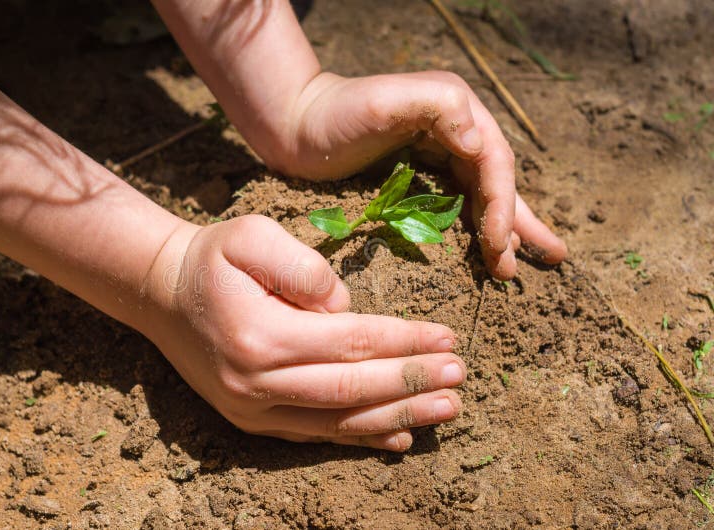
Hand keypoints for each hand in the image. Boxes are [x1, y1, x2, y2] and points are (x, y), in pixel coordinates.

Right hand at [144, 215, 465, 450]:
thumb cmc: (211, 259)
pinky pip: (315, 434)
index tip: (446, 338)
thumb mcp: (252, 237)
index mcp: (261, 336)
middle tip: (459, 376)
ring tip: (446, 409)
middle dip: (411, 382)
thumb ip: (305, 267)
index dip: (404, 342)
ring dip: (397, 415)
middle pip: (352, 389)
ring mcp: (253, 410)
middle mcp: (257, 384)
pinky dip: (361, 436)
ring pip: (339, 420)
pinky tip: (399, 435)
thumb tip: (346, 306)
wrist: (160, 295)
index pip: (351, 343)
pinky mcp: (252, 421)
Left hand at [266, 71, 566, 278]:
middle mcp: (454, 129)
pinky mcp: (419, 173)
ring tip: (526, 263)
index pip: (493, 164)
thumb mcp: (381, 102)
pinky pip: (457, 202)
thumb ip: (438, 107)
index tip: (500, 247)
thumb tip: (479, 141)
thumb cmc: (333, 114)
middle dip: (519, 222)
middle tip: (549, 259)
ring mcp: (437, 151)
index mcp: (454, 110)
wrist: (293, 125)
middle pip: (497, 182)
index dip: (503, 206)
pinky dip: (475, 226)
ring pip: (482, 195)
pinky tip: (486, 247)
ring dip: (505, 228)